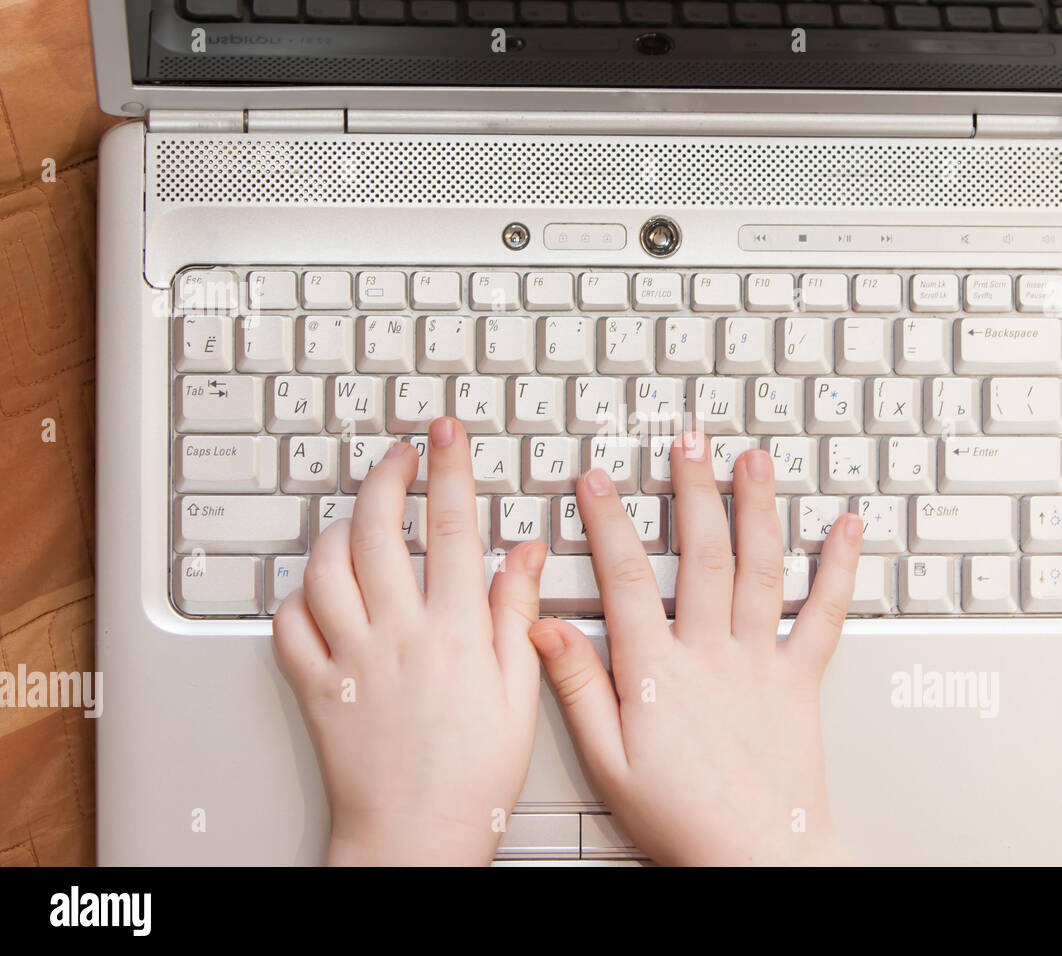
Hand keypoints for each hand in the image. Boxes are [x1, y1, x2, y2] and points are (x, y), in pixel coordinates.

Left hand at [272, 417, 545, 865]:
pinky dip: (298, 595)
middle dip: (387, 476)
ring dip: (339, 527)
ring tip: (358, 514)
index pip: (452, 527)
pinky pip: (289, 625)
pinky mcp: (315, 687)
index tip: (446, 434)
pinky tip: (318, 588)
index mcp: (455, 631)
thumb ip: (517, 614)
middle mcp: (397, 633)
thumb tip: (524, 553)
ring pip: (327, 567)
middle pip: (378, 529)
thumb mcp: (518, 691)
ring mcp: (349, 657)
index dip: (449, 468)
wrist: (416, 837)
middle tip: (399, 455)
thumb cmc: (475, 775)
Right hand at [528, 432, 860, 865]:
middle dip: (693, 490)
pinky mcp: (802, 680)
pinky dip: (839, 569)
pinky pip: (825, 615)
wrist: (757, 857)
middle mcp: (713, 655)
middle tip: (687, 440)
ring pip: (761, 569)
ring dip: (758, 508)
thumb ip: (576, 689)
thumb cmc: (682, 818)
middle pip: (703, 555)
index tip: (598, 481)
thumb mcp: (608, 763)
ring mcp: (763, 662)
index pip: (628, 579)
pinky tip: (847, 530)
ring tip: (754, 460)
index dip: (609, 523)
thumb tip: (543, 629)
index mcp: (658, 673)